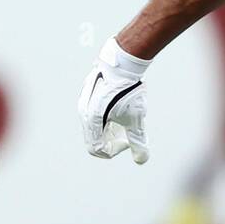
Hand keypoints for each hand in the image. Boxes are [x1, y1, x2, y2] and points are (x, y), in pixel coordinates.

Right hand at [79, 37, 151, 162]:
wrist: (123, 63)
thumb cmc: (129, 91)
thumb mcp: (136, 119)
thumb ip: (137, 141)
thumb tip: (141, 160)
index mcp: (92, 120)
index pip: (97, 149)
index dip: (113, 151)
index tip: (127, 142)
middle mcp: (83, 112)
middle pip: (94, 138)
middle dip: (112, 140)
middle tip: (127, 133)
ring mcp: (84, 102)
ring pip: (93, 126)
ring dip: (109, 130)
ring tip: (125, 121)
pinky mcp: (87, 95)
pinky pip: (93, 113)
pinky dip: (106, 119)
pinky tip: (120, 110)